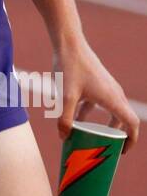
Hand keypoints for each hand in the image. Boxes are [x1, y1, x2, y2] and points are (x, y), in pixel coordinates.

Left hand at [53, 37, 138, 153]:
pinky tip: (77, 122)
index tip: (123, 152)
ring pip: (112, 112)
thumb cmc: (70, 67)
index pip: (132, 123)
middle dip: (118, 137)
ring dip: (105, 127)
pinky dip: (92, 115)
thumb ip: (65, 118)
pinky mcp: (97, 83)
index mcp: (113, 98)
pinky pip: (100, 104)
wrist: (69, 43)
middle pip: (124, 120)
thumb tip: (63, 138)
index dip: (132, 139)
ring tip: (93, 139)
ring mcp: (107, 88)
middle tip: (108, 150)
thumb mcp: (66, 95)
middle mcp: (115, 93)